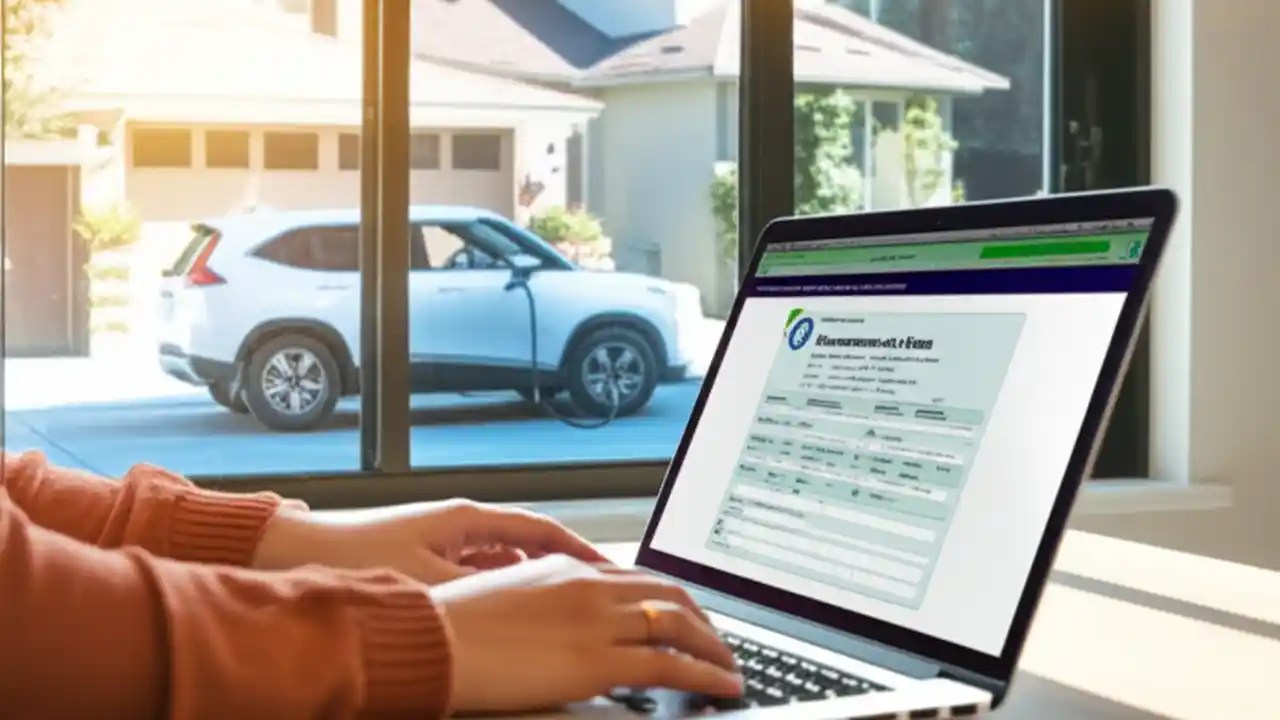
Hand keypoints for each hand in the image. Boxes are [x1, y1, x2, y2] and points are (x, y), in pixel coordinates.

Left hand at [253, 500, 608, 582]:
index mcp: (467, 518)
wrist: (294, 550)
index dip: (579, 549)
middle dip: (558, 571)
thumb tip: (526, 602)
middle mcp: (459, 524)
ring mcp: (442, 541)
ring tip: (553, 612)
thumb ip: (481, 592)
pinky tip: (502, 616)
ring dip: (526, 583)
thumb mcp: (428, 581)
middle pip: (525, 545)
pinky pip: (476, 574)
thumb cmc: (356, 556)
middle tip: (589, 598)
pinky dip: (495, 591)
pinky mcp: (424, 559)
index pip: (542, 528)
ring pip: (501, 562)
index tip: (609, 570)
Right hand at [433, 554, 742, 713]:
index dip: (672, 597)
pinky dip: (705, 674)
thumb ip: (542, 604)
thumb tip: (558, 624)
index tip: (689, 615)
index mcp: (568, 567)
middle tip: (718, 643)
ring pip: (679, 625)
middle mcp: (590, 585)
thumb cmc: (451, 626)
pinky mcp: (597, 659)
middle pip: (669, 594)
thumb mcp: (505, 599)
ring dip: (713, 648)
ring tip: (728, 668)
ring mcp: (597, 620)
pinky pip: (669, 665)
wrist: (430, 641)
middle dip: (703, 620)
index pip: (638, 577)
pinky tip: (721, 685)